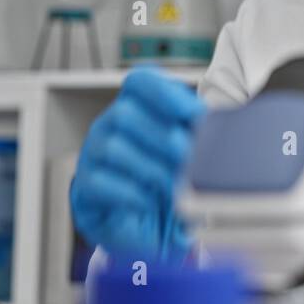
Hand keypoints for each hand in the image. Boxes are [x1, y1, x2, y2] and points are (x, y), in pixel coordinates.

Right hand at [71, 66, 205, 260]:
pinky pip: (101, 182)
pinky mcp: (85, 184)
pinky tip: (151, 201)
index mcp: (136, 106)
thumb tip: (218, 128)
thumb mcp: (185, 153)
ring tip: (175, 186)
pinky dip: (132, 193)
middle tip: (188, 159)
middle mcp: (110, 123)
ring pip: (114, 147)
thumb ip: (196, 136)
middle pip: (126, 113)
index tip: (194, 114)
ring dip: (151, 168)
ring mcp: (94, 152)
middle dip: (163, 137)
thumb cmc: (164, 178)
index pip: (140, 81)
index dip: (165, 93)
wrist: (138, 221)